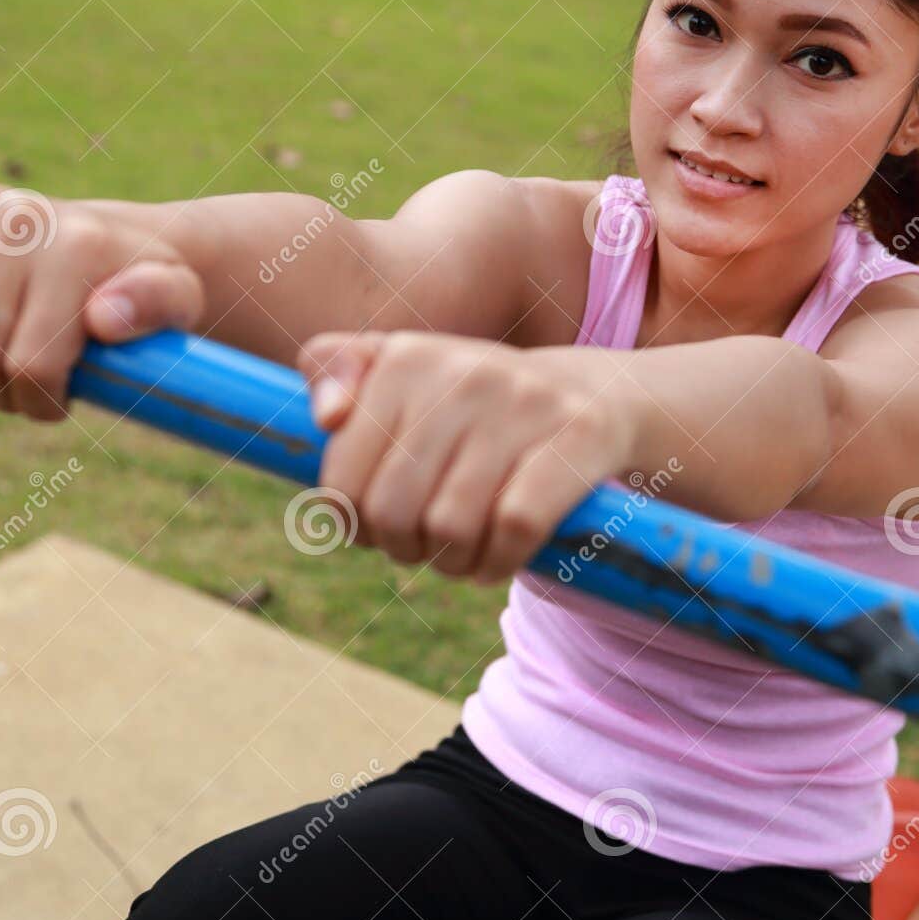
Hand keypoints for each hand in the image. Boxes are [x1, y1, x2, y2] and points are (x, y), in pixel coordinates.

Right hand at [0, 180, 204, 419]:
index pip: (30, 366)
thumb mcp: (178, 301)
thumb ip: (158, 308)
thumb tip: (105, 318)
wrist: (115, 240)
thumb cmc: (145, 286)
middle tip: (22, 386)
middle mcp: (19, 220)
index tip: (60, 402)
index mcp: (77, 250)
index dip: (39, 404)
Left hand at [294, 331, 639, 582]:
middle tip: (424, 544)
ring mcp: (522, 401)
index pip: (343, 481)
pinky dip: (501, 560)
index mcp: (405, 358)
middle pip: (393, 511)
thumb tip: (327, 418)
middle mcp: (461, 371)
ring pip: (451, 526)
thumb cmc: (470, 406)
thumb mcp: (399, 375)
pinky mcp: (577, 435)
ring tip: (463, 553)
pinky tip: (499, 558)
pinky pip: (516, 526)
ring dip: (453, 562)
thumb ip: (335, 370)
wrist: (590, 394)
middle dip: (402, 547)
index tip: (377, 526)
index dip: (354, 526)